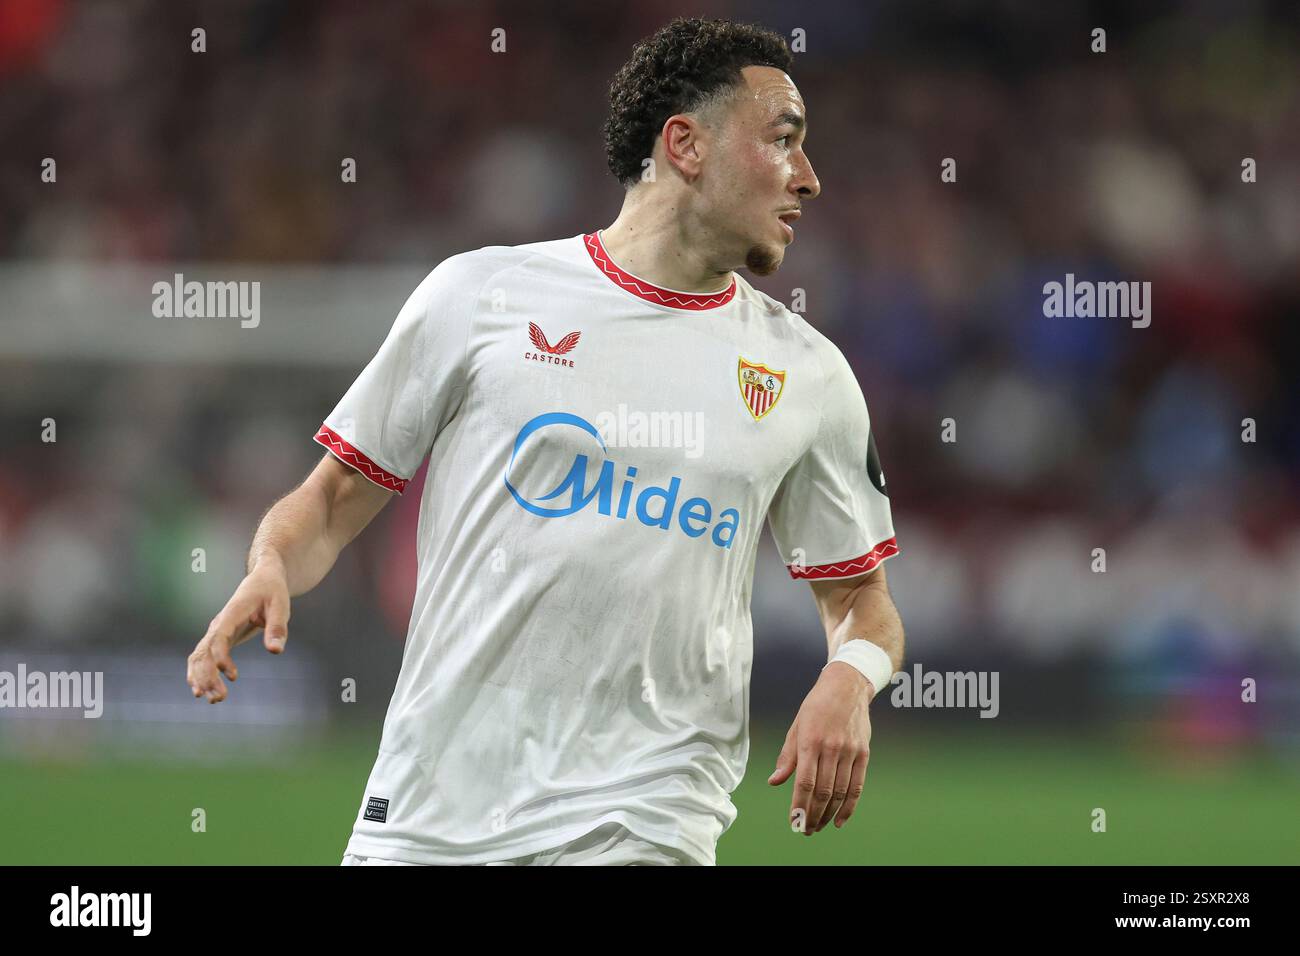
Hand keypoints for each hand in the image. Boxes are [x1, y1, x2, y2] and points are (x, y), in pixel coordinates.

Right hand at [187, 559, 291, 702]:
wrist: (262, 579)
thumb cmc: (272, 590)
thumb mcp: (281, 605)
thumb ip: (277, 628)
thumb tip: (275, 651)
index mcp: (232, 613)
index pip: (220, 637)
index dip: (221, 656)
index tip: (230, 675)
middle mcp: (219, 624)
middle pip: (204, 651)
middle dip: (208, 676)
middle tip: (219, 697)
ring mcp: (216, 631)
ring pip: (200, 657)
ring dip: (203, 678)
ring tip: (214, 699)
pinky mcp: (219, 638)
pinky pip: (203, 657)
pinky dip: (200, 673)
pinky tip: (203, 692)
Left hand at [767, 661, 874, 833]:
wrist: (847, 686)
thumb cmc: (816, 706)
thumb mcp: (796, 726)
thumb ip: (787, 756)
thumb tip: (774, 781)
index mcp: (810, 741)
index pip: (804, 783)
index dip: (799, 806)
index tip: (794, 822)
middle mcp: (831, 748)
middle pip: (823, 792)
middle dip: (812, 815)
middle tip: (805, 830)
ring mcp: (850, 751)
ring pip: (840, 792)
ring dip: (828, 814)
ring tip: (818, 827)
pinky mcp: (863, 753)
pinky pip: (857, 786)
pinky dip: (849, 806)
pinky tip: (839, 819)